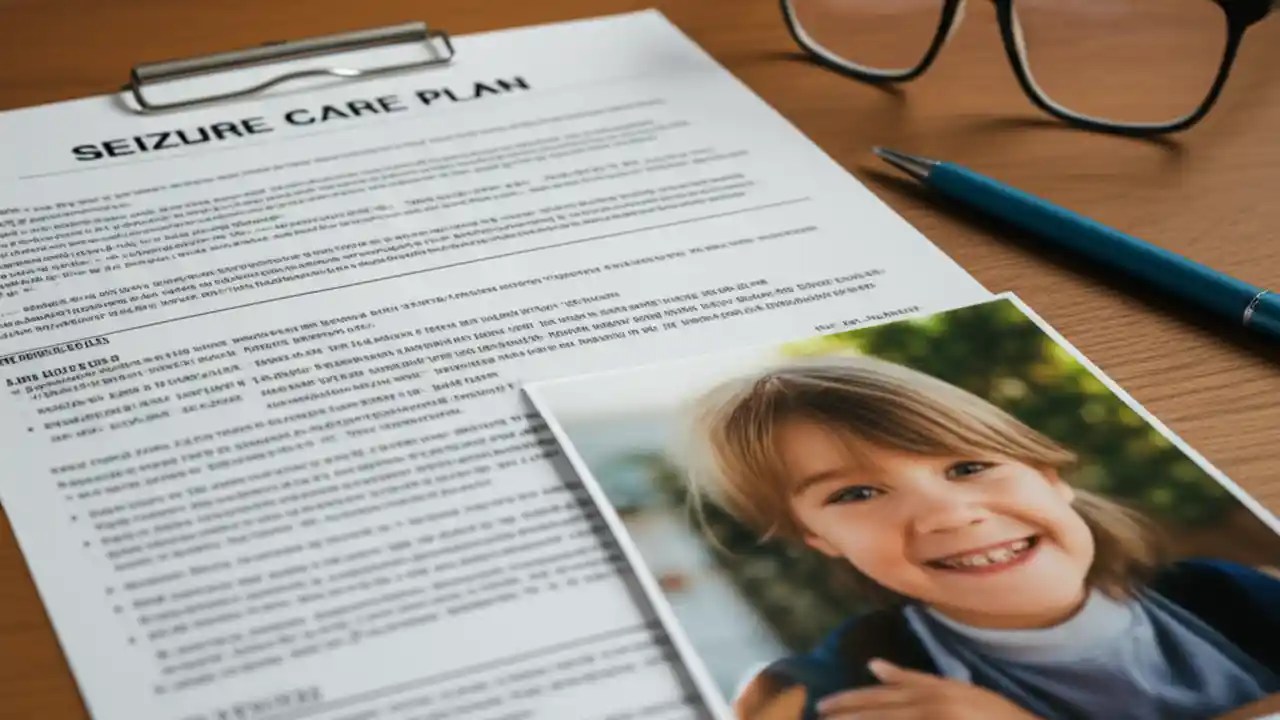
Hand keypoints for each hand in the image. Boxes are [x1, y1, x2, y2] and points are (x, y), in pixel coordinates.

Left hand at [816, 659, 1042, 719]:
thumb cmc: (992, 714)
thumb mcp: (954, 689)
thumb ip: (912, 679)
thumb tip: (873, 665)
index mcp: (931, 693)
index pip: (881, 697)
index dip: (850, 701)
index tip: (823, 706)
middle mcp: (932, 708)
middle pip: (881, 714)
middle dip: (847, 717)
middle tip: (820, 718)